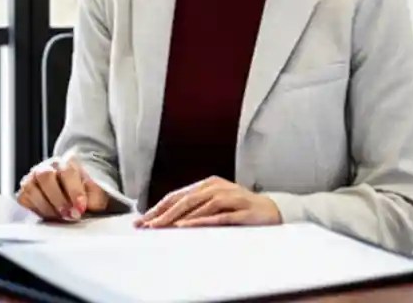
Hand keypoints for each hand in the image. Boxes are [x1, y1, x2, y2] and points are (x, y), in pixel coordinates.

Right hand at [17, 154, 110, 221]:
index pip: (67, 171)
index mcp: (67, 163)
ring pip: (32, 188)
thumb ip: (93, 198)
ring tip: (60, 218)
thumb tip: (86, 205)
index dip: (74, 190)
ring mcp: (33, 178)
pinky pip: (24, 199)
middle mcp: (47, 167)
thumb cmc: (85, 194)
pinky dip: (36, 209)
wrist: (75, 198)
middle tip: (69, 215)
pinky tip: (50, 216)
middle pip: (45, 176)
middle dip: (58, 199)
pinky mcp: (25, 192)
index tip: (81, 206)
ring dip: (47, 207)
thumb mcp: (95, 195)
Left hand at [136, 177, 281, 228]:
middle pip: (183, 200)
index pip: (177, 196)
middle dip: (162, 213)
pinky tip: (186, 226)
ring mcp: (228, 197)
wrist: (270, 210)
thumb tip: (168, 219)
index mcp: (207, 184)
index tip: (142, 220)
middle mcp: (216, 187)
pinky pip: (217, 216)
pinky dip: (200, 220)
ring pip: (197, 206)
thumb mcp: (215, 204)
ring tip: (160, 227)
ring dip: (176, 217)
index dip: (158, 207)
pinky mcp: (239, 209)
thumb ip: (195, 208)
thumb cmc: (240, 208)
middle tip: (146, 225)